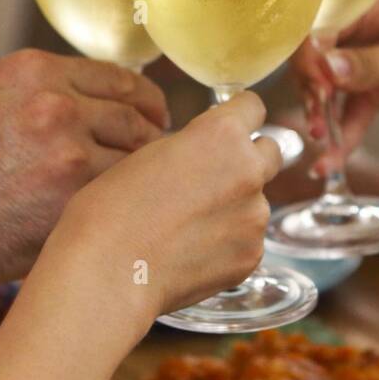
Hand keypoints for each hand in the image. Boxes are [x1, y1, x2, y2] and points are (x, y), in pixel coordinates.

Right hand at [0, 49, 169, 295]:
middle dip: (151, 139)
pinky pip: (121, 196)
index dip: (146, 101)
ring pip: (137, 158)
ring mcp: (69, 149)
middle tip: (158, 160)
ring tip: (137, 192)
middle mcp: (56, 101)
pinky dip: (125, 207)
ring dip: (140, 177)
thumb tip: (111, 105)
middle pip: (136, 116)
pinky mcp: (73, 196)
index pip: (119, 79)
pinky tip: (122, 216)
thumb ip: (49, 96)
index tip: (158, 117)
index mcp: (35, 70)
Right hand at [40, 92, 282, 319]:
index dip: (240, 116)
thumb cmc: (111, 210)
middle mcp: (249, 169)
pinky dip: (228, 245)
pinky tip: (191, 254)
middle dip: (249, 159)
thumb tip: (205, 154)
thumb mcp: (148, 154)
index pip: (253, 107)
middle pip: (271, 151)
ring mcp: (255, 214)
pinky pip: (248, 240)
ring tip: (189, 228)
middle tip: (216, 177)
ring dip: (236, 207)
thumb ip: (191, 146)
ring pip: (257, 201)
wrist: (108, 272)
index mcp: (221, 134)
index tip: (234, 125)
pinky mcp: (253, 254)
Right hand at [291, 0, 378, 174]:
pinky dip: (340, 137)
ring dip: (320, 114)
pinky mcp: (373, 91)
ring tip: (321, 141)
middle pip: (316, 53)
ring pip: (326, 86)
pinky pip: (346, 113)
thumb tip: (325, 68)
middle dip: (311, 86)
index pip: (323, 18)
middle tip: (317, 114)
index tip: (317, 83)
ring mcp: (365, 60)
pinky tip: (330, 162)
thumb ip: (371, 64)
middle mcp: (363, 25)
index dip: (311, 50)